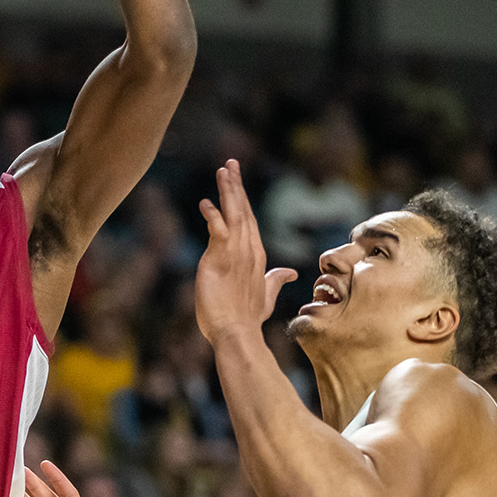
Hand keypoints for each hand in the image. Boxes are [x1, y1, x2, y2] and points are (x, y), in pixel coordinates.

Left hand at [194, 160, 296, 346]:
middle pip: (244, 211)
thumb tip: (290, 273)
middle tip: (230, 163)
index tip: (236, 179)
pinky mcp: (219, 260)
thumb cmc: (247, 318)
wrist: (237, 333)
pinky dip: (213, 216)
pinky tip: (206, 203)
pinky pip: (217, 233)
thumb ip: (276, 280)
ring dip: (228, 192)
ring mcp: (235, 254)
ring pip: (233, 215)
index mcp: (256, 256)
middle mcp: (248, 250)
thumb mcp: (265, 295)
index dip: (243, 199)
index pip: (250, 220)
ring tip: (223, 170)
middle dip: (236, 186)